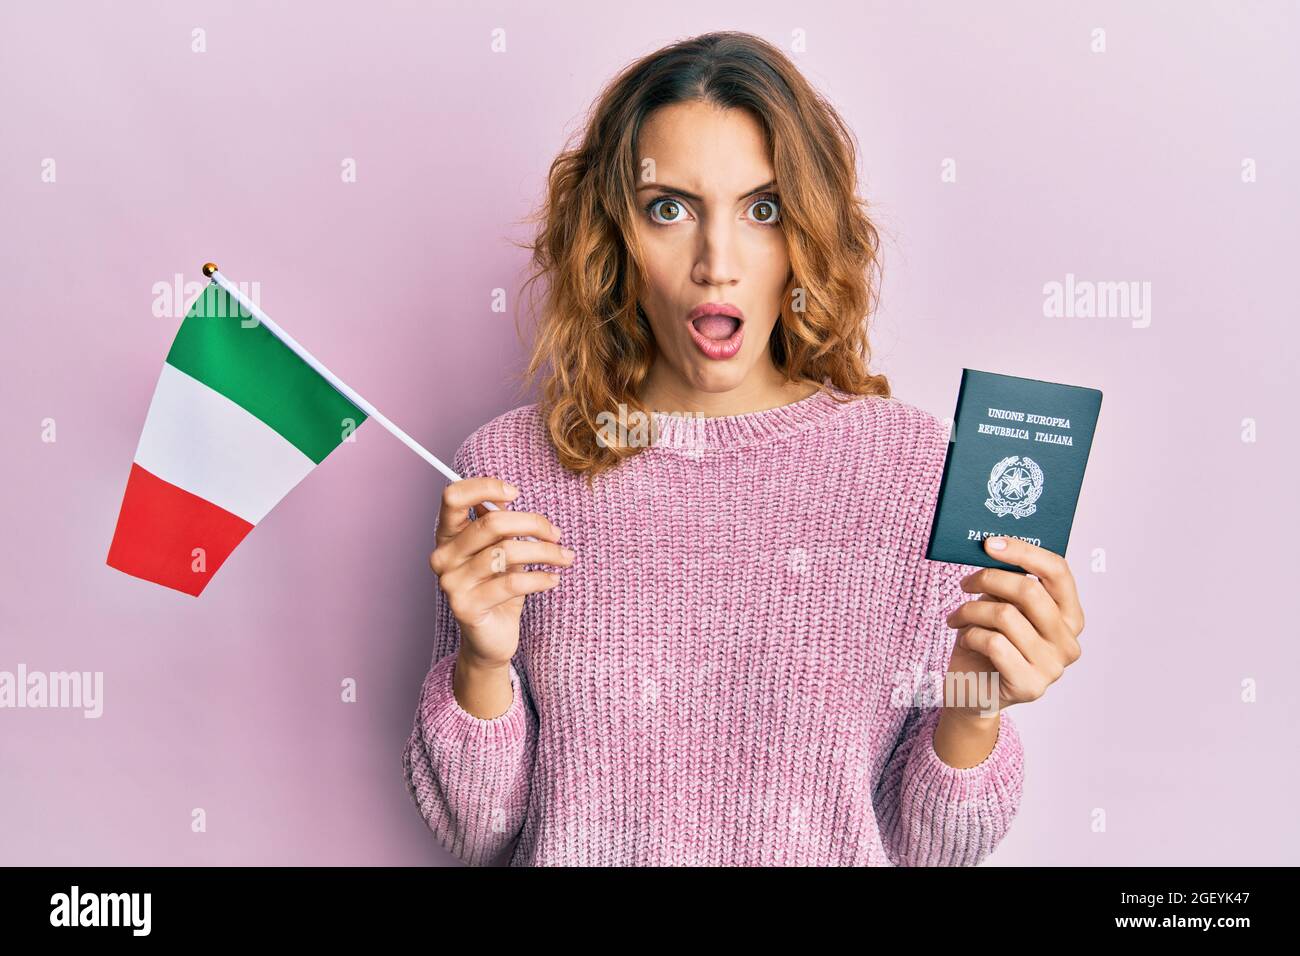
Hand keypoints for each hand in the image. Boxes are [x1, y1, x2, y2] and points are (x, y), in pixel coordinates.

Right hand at [428, 476, 572, 667]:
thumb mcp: (499, 550)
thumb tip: (509, 498)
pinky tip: (554, 579)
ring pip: (507, 552)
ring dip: (545, 552)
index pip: (453, 497)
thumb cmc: (498, 587)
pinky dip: (540, 578)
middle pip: (491, 523)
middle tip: (556, 534)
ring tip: (565, 557)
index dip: (484, 487)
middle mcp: (443, 556)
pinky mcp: (466, 606)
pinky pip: (512, 583)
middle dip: (532, 524)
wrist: (490, 638)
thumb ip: (499, 525)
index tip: (515, 493)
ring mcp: (451, 582)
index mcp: (447, 535)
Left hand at [942, 536, 1084, 716]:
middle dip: (988, 579)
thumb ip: (1009, 583)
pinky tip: (966, 640)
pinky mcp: (1030, 686)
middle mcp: (1068, 642)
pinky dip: (970, 635)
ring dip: (970, 610)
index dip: (1023, 552)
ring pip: (1004, 615)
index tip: (989, 544)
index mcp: (1069, 616)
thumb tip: (994, 546)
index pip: (1058, 572)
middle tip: (965, 583)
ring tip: (958, 617)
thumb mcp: (1002, 606)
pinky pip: (993, 642)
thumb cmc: (989, 643)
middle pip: (1029, 590)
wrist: (974, 691)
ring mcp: (1053, 667)